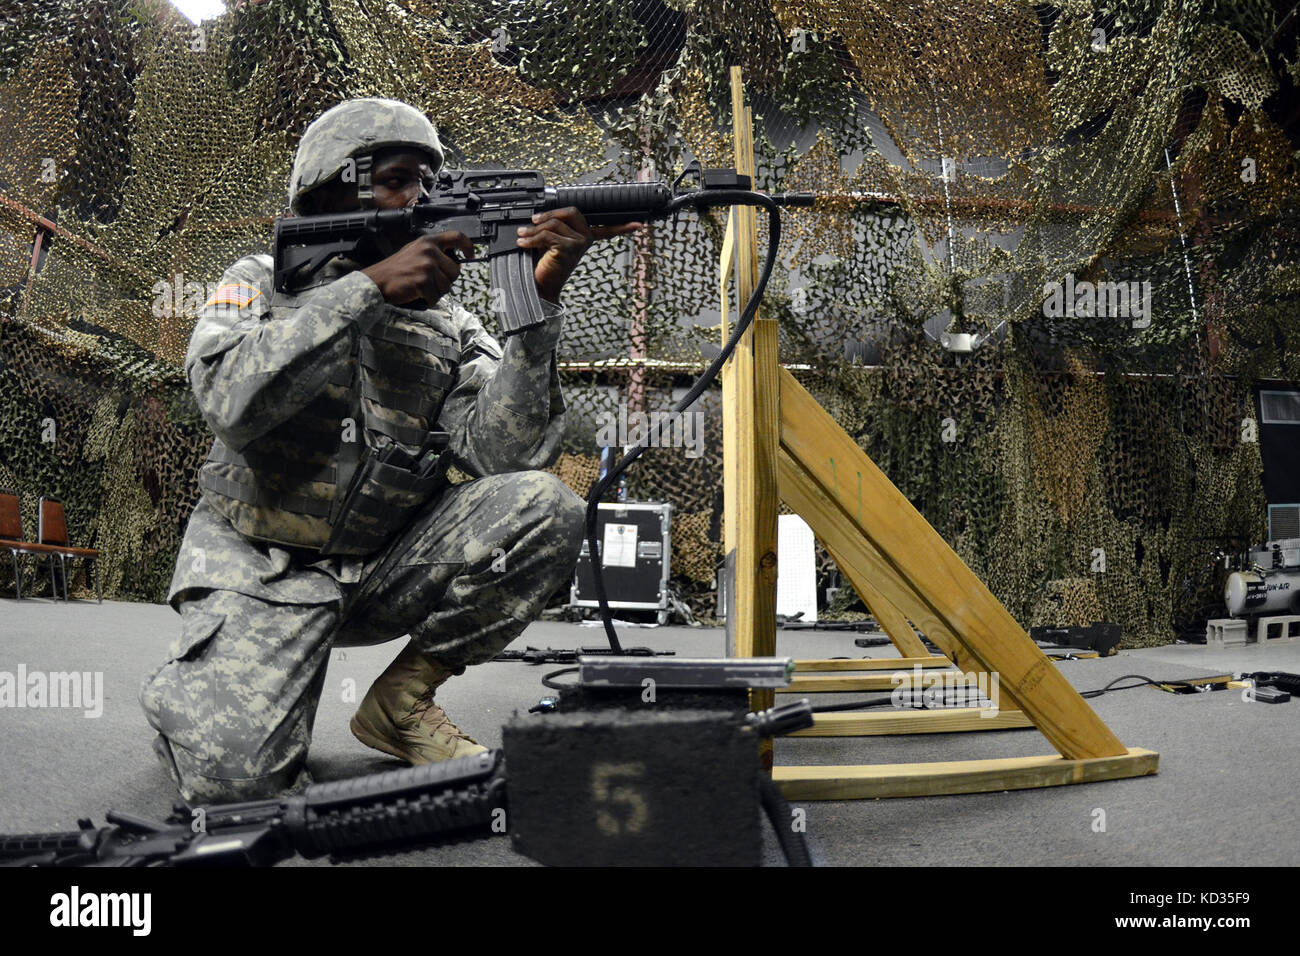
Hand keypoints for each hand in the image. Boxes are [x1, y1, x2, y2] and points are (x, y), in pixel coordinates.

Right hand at [362, 231, 473, 307]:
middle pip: (455, 271)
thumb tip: (456, 262)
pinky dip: (428, 300)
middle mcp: (429, 251)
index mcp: (428, 242)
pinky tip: (417, 294)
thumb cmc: (396, 269)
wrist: (377, 280)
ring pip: (447, 286)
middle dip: (445, 280)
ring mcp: (426, 265)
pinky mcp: (423, 281)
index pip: (456, 237)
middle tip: (428, 281)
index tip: (470, 254)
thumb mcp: (415, 252)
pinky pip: (436, 297)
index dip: (467, 245)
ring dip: (436, 291)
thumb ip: (435, 253)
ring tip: (421, 287)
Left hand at [514, 207, 643, 302]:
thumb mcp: (550, 243)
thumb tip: (541, 215)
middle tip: (534, 220)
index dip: (622, 227)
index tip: (638, 225)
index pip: (607, 230)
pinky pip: (548, 234)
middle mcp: (586, 240)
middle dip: (550, 213)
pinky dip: (531, 238)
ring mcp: (579, 244)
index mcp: (586, 238)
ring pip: (555, 223)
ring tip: (522, 235)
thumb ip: (553, 228)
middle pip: (572, 211)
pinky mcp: (568, 248)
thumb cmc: (544, 266)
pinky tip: (524, 243)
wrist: (539, 287)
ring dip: (534, 229)